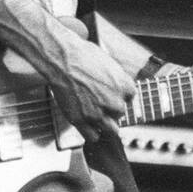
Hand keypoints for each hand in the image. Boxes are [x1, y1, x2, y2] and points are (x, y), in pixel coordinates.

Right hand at [43, 21, 136, 143]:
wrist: (62, 60)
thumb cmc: (82, 55)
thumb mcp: (107, 61)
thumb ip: (116, 77)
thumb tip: (117, 83)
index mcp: (124, 86)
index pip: (130, 97)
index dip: (119, 94)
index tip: (110, 91)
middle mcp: (115, 102)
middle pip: (120, 113)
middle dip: (111, 108)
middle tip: (99, 100)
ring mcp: (98, 113)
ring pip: (111, 129)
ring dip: (105, 123)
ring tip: (95, 114)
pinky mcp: (81, 120)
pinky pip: (93, 136)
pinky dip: (91, 133)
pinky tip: (86, 124)